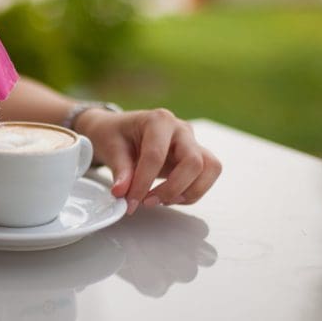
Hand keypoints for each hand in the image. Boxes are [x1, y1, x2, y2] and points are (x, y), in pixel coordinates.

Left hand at [75, 108, 221, 213]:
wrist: (120, 131)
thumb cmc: (115, 134)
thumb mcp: (111, 148)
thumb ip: (120, 171)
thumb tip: (122, 193)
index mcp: (158, 120)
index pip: (156, 155)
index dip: (143, 182)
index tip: (130, 201)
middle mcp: (180, 129)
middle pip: (193, 162)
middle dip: (172, 189)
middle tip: (148, 202)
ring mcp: (191, 142)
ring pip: (209, 169)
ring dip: (188, 192)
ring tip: (161, 200)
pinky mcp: (196, 157)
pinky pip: (206, 176)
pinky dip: (191, 193)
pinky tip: (168, 197)